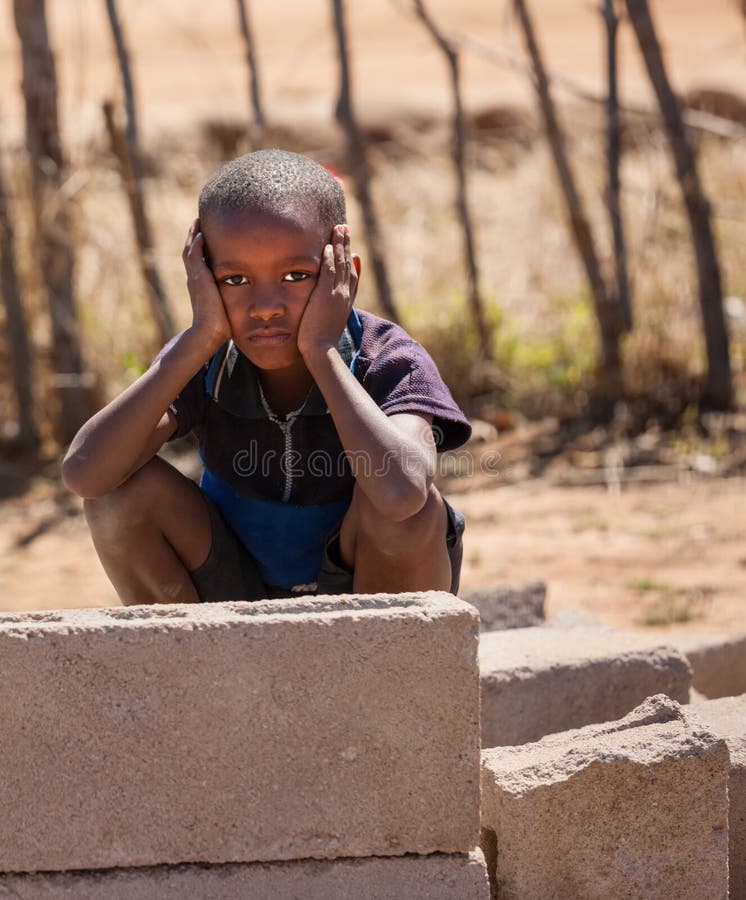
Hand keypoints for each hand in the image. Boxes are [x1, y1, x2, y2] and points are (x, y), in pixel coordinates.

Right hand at [182, 218, 231, 353]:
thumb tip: (253, 299)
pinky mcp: (197, 279)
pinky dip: (195, 243)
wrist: (209, 334)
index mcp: (202, 284)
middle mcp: (195, 279)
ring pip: (190, 250)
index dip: (203, 246)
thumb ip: (236, 297)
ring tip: (199, 220)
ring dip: (193, 234)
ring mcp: (194, 278)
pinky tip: (200, 232)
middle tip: (201, 220)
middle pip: (192, 251)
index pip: (201, 259)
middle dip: (196, 235)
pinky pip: (193, 256)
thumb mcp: (230, 305)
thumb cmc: (222, 325)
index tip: (209, 234)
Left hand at [297, 224, 359, 359]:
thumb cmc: (321, 346)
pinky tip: (328, 246)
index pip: (352, 278)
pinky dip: (330, 258)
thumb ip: (329, 316)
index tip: (352, 250)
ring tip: (339, 229)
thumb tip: (329, 313)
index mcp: (346, 304)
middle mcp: (345, 297)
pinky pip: (329, 272)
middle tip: (345, 230)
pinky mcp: (326, 295)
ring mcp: (337, 295)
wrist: (321, 351)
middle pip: (348, 266)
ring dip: (340, 245)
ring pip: (340, 264)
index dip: (352, 262)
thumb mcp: (328, 328)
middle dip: (347, 246)